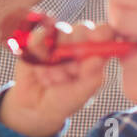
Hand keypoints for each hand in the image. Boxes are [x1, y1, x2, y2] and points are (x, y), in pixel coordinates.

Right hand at [0, 20, 110, 136]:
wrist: (32, 107)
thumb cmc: (61, 101)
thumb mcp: (79, 96)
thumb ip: (91, 79)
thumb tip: (99, 58)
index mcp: (93, 56)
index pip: (104, 36)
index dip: (102, 33)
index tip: (98, 36)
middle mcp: (77, 46)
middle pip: (82, 29)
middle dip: (77, 42)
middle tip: (70, 63)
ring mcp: (57, 43)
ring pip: (61, 30)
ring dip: (57, 50)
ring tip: (52, 74)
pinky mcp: (37, 43)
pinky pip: (38, 35)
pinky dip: (38, 44)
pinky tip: (39, 61)